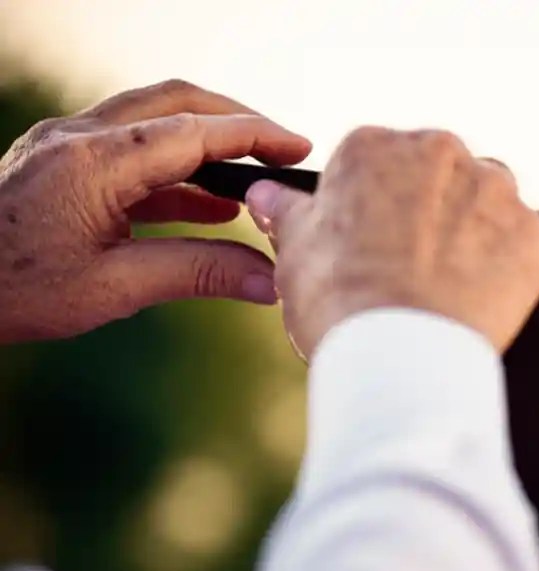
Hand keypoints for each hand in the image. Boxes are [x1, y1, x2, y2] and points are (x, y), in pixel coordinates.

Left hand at [0, 79, 311, 343]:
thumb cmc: (14, 291)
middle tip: (281, 149)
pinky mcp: (57, 163)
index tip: (300, 146)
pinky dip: (176, 170)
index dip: (255, 136)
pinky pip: (130, 150)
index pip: (195, 132)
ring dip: (206, 141)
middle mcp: (78, 137)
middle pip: (176, 102)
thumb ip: (198, 274)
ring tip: (252, 181)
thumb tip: (269, 282)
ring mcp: (64, 145)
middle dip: (236, 121)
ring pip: (153, 119)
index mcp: (95, 163)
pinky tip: (208, 207)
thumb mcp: (114, 289)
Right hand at [245, 127, 538, 358]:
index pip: (380, 165)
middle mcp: (439, 153)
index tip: (377, 241)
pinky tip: (480, 294)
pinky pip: (523, 239)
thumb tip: (268, 195)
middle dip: (429, 211)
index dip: (377, 208)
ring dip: (473, 229)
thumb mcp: (294, 253)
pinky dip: (507, 263)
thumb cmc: (341, 303)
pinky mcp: (532, 233)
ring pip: (486, 200)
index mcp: (374, 147)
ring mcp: (493, 191)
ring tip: (449, 281)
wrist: (403, 355)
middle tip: (411, 265)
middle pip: (439, 175)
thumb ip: (287, 213)